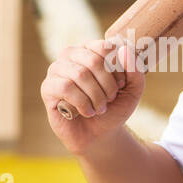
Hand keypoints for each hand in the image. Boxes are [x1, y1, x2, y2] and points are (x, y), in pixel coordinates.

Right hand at [40, 37, 145, 155]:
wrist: (99, 134)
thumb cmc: (114, 107)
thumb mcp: (133, 89)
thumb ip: (135, 69)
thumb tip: (124, 49)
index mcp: (91, 49)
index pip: (105, 47)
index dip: (117, 69)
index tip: (121, 86)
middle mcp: (72, 54)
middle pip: (93, 60)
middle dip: (107, 85)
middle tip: (110, 99)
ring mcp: (57, 70)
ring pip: (79, 74)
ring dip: (96, 96)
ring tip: (100, 108)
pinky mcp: (48, 88)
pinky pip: (65, 87)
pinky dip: (82, 102)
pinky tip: (87, 112)